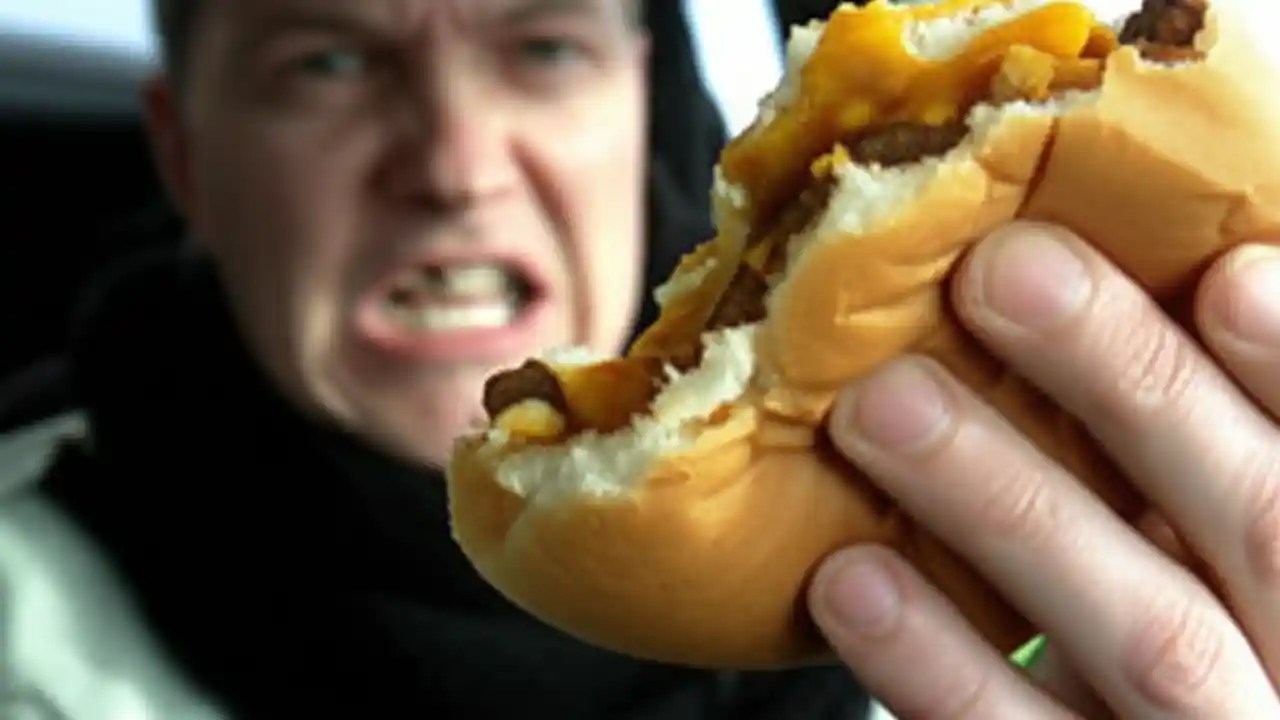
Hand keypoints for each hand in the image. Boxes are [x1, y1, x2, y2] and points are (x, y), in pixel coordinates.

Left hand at [808, 221, 1279, 717]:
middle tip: (1000, 274)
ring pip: (1143, 636)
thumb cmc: (1182, 628)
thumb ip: (1185, 453)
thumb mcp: (1207, 543)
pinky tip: (850, 577)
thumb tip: (1145, 279)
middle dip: (1134, 386)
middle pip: (1254, 525)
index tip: (1224, 274)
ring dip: (1006, 502)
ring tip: (880, 405)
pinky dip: (935, 662)